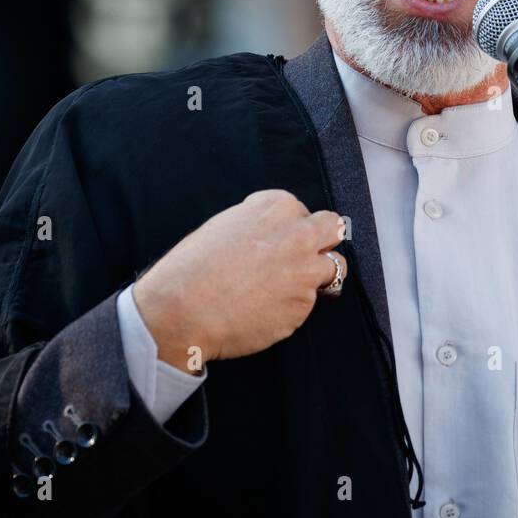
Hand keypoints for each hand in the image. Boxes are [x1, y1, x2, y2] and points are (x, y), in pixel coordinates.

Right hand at [132, 189, 347, 372]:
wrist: (182, 308)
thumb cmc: (193, 267)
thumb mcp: (225, 225)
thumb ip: (259, 225)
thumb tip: (270, 236)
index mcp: (277, 207)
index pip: (302, 211)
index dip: (290, 228)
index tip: (277, 242)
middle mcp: (299, 234)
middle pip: (332, 229)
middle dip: (323, 240)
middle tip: (305, 256)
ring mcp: (306, 271)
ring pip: (334, 266)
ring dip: (318, 275)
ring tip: (289, 287)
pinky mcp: (304, 305)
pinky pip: (308, 303)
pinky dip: (292, 307)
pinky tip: (265, 310)